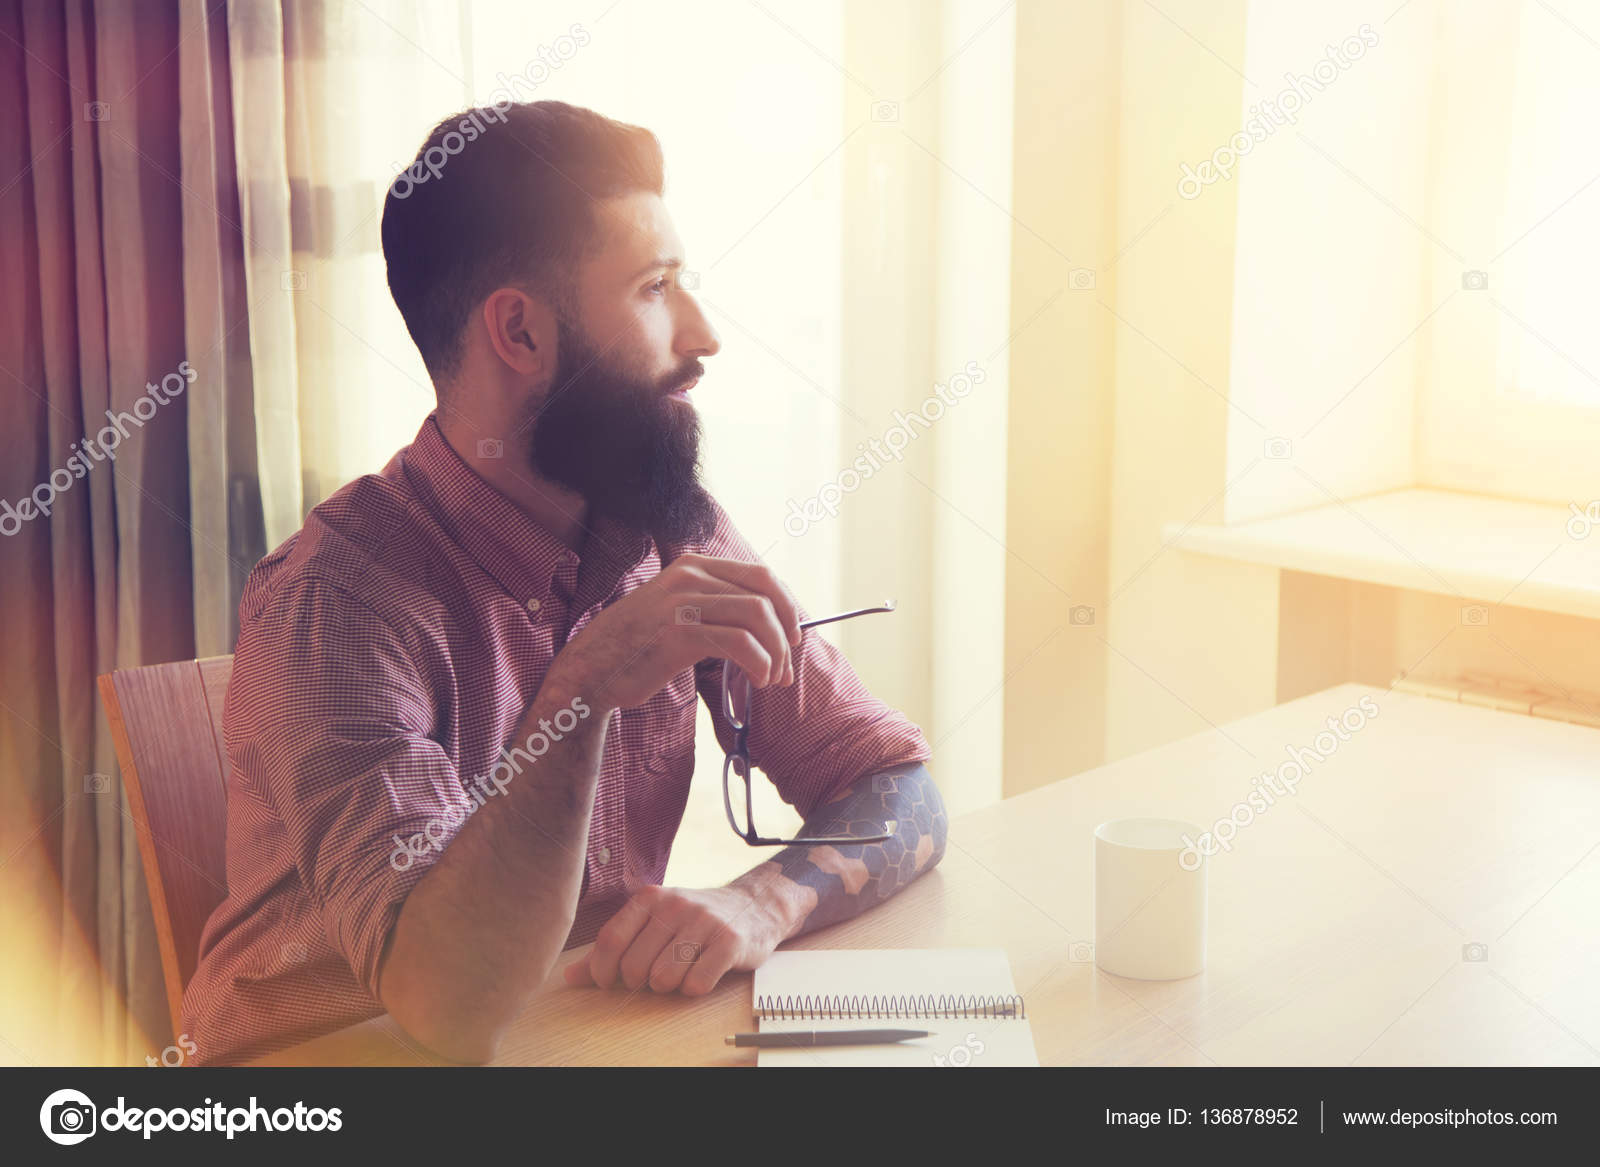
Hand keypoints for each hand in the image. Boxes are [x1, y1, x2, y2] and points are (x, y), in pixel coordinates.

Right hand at [549, 552, 801, 712]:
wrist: (590, 670)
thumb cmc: (637, 648)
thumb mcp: (676, 611)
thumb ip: (715, 607)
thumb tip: (772, 626)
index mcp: (693, 565)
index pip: (762, 575)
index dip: (788, 606)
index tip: (794, 636)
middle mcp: (690, 576)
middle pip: (765, 595)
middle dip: (786, 634)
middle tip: (787, 666)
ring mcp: (683, 602)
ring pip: (757, 617)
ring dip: (776, 653)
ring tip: (772, 679)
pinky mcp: (679, 633)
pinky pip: (739, 642)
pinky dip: (760, 663)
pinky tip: (757, 680)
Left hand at [562, 884, 787, 994]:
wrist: (753, 906)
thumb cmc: (693, 920)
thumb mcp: (652, 922)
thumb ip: (613, 947)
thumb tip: (570, 976)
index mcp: (651, 897)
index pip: (610, 939)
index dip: (601, 970)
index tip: (606, 982)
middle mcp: (676, 905)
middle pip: (635, 964)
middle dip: (640, 981)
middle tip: (654, 975)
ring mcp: (704, 922)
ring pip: (664, 977)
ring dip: (668, 986)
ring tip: (679, 972)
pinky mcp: (730, 942)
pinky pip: (696, 983)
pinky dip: (693, 988)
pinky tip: (701, 974)